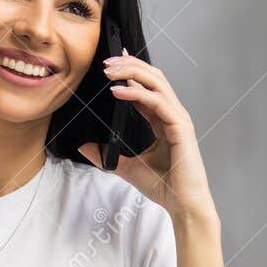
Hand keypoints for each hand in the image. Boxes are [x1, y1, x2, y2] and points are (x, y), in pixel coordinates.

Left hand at [78, 52, 216, 222]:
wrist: (183, 204)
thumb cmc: (164, 186)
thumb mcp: (126, 167)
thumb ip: (107, 156)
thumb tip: (84, 147)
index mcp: (162, 120)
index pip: (146, 87)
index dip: (130, 73)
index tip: (110, 63)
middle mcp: (172, 115)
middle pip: (153, 78)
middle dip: (129, 65)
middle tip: (106, 62)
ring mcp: (178, 119)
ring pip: (157, 83)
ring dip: (132, 72)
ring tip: (109, 70)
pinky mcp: (180, 127)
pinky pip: (158, 102)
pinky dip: (137, 93)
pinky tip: (118, 91)